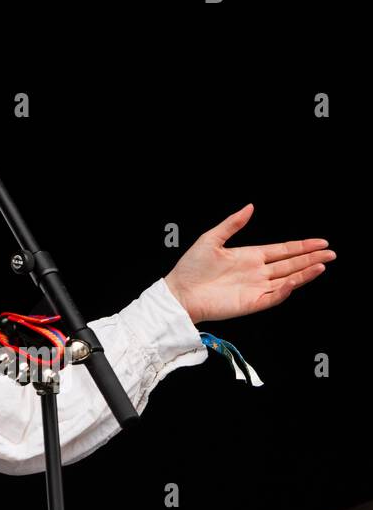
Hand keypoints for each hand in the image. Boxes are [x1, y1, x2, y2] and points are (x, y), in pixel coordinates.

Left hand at [164, 203, 334, 325]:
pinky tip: (295, 281)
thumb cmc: (191, 267)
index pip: (282, 250)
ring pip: (288, 279)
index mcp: (250, 257)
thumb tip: (250, 207)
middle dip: (311, 258)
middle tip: (330, 252)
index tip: (320, 241)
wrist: (179, 292)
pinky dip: (286, 289)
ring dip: (305, 273)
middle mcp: (257, 272)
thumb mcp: (211, 239)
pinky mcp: (252, 303)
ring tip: (322, 264)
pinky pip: (274, 296)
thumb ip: (232, 224)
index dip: (301, 246)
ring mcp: (256, 288)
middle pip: (291, 264)